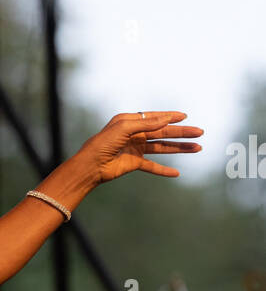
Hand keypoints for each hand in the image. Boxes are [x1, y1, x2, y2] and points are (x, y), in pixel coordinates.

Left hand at [78, 111, 202, 185]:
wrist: (90, 165)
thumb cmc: (103, 143)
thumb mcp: (124, 128)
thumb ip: (146, 124)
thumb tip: (166, 119)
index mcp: (130, 121)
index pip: (155, 118)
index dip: (171, 117)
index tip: (185, 116)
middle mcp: (135, 134)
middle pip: (163, 132)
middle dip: (182, 132)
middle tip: (199, 132)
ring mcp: (135, 149)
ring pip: (162, 147)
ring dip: (179, 148)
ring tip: (197, 148)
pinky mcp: (134, 163)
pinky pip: (152, 166)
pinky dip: (164, 170)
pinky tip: (176, 173)